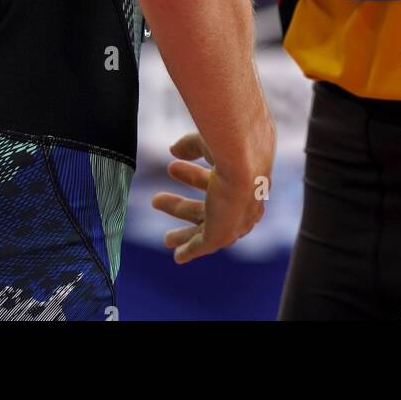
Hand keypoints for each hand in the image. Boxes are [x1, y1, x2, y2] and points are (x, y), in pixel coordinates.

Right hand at [151, 131, 270, 264]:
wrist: (242, 166)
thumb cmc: (229, 148)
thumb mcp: (207, 143)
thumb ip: (190, 147)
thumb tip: (173, 150)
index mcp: (241, 177)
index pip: (216, 180)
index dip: (193, 177)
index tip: (172, 168)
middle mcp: (240, 203)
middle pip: (206, 208)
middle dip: (182, 206)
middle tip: (158, 199)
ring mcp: (232, 221)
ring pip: (202, 228)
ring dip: (182, 231)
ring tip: (164, 237)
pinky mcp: (220, 236)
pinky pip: (201, 246)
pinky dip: (189, 251)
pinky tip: (177, 256)